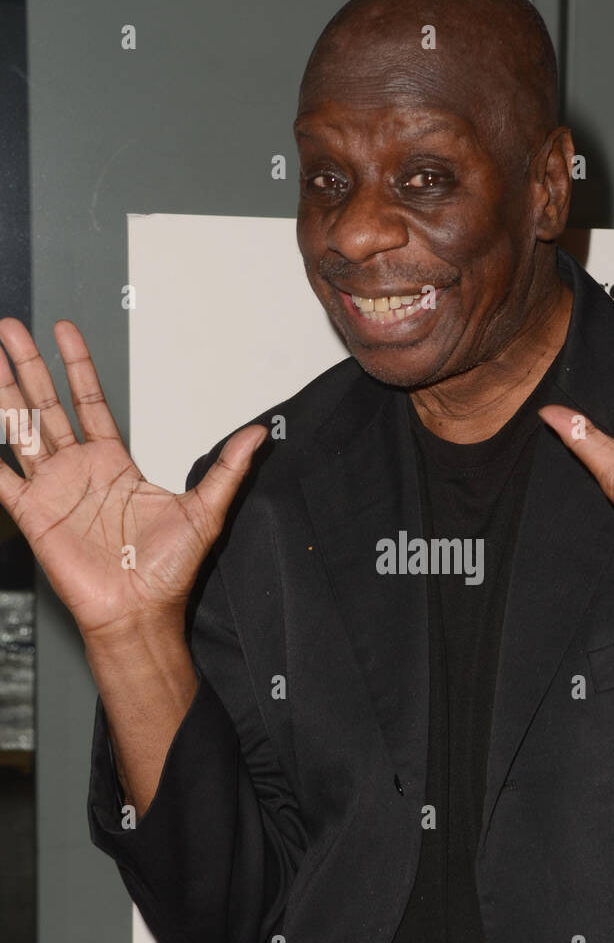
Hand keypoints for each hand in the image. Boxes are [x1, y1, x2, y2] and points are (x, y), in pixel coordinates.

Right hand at [0, 318, 266, 638]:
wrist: (140, 613)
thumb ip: (227, 469)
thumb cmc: (168, 573)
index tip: (64, 332)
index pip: (89, 402)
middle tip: (10, 328)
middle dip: (28, 365)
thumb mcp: (206, 511)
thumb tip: (259, 435)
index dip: (76, 366)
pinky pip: (1, 477)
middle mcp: (79, 471)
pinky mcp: (34, 514)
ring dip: (4, 391)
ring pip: (20, 428)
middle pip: (47, 405)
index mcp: (115, 464)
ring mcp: (53, 490)